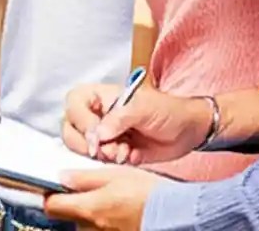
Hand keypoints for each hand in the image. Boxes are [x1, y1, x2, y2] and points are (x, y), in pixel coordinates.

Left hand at [42, 166, 160, 229]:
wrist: (177, 215)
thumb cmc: (149, 193)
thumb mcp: (115, 174)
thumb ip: (85, 177)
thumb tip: (61, 177)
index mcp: (88, 209)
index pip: (51, 207)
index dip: (51, 196)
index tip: (56, 189)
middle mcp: (91, 229)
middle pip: (71, 217)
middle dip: (79, 204)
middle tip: (99, 191)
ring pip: (88, 225)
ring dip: (95, 215)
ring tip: (116, 202)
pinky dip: (108, 224)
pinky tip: (123, 214)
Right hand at [64, 84, 212, 164]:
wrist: (187, 132)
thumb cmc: (167, 110)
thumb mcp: (143, 107)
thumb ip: (118, 118)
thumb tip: (98, 134)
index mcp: (99, 96)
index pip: (74, 106)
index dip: (82, 123)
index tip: (96, 137)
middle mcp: (96, 115)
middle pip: (70, 130)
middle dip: (87, 144)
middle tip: (105, 149)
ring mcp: (102, 135)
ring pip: (82, 148)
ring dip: (102, 154)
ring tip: (123, 151)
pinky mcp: (111, 152)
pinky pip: (100, 162)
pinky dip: (113, 162)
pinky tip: (129, 155)